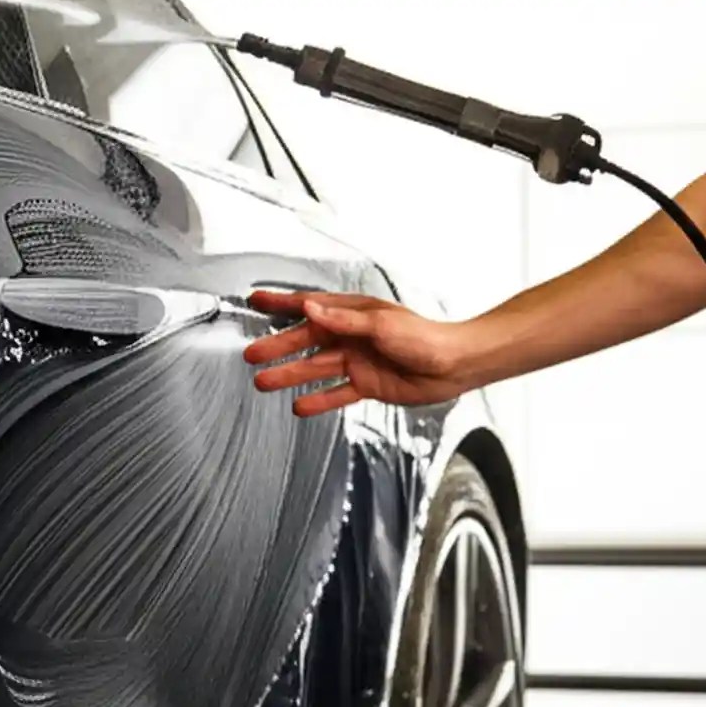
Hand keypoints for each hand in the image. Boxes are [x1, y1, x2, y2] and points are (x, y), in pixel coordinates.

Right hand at [242, 290, 474, 416]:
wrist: (452, 366)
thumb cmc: (424, 338)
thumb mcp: (381, 324)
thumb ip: (343, 320)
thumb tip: (311, 308)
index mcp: (353, 314)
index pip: (310, 305)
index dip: (282, 303)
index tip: (257, 301)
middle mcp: (351, 336)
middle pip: (306, 340)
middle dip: (278, 346)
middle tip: (252, 355)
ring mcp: (357, 361)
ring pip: (315, 367)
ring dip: (290, 374)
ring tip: (264, 382)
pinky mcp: (366, 384)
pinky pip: (336, 392)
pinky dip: (318, 399)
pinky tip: (299, 406)